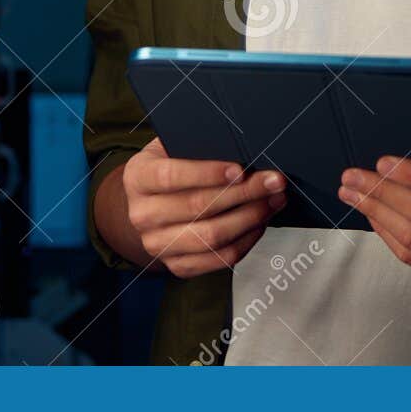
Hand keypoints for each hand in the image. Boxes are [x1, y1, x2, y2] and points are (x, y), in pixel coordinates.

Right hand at [121, 138, 286, 277]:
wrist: (149, 204)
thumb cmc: (169, 167)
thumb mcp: (171, 147)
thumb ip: (196, 146)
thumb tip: (239, 146)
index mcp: (138, 178)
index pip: (171, 176)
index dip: (207, 173)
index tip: (240, 169)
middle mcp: (142, 214)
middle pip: (198, 207)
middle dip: (244, 193)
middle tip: (272, 182)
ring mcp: (157, 244)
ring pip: (211, 237)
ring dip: (249, 219)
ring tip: (272, 201)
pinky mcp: (177, 265)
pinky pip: (218, 259)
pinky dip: (245, 241)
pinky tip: (259, 223)